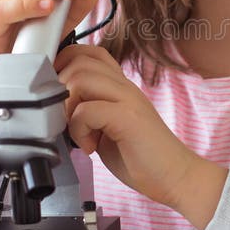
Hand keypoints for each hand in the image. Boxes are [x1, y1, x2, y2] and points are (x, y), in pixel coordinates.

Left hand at [53, 44, 197, 209]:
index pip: (89, 52)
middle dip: (59, 89)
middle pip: (79, 61)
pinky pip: (87, 110)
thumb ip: (88, 112)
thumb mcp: (108, 127)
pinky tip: (89, 147)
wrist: (175, 176)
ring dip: (67, 108)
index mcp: (120, 86)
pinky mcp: (128, 118)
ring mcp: (128, 100)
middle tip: (64, 118)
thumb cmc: (141, 156)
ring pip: (81, 79)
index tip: (56, 92)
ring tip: (77, 133)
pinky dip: (78, 130)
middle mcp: (125, 86)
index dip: (65, 64)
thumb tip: (54, 109)